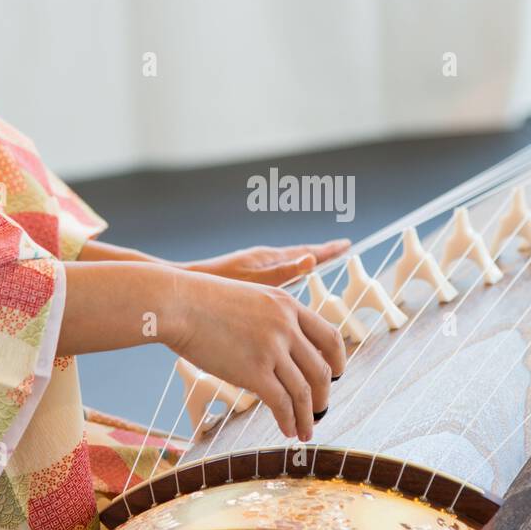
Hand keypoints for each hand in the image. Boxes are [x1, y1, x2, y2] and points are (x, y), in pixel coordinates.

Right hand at [163, 269, 346, 440]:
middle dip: (324, 395)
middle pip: (322, 369)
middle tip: (321, 410)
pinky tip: (288, 430)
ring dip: (308, 416)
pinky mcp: (253, 371)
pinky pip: (281, 403)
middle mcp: (286, 327)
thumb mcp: (249, 298)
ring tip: (306, 431)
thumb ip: (269, 318)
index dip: (338, 359)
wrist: (177, 303)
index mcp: (288, 306)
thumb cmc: (202, 301)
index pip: (330, 336)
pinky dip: (289, 420)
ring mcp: (272, 349)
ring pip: (304, 391)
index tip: (337, 375)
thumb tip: (276, 345)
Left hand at [183, 239, 350, 286]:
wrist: (184, 284)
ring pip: (287, 262)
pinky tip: (285, 280)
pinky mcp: (245, 275)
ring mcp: (254, 266)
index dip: (327, 251)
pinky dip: (288, 270)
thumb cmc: (216, 285)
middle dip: (320, 253)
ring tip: (319, 260)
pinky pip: (276, 270)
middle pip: (299, 254)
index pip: (306, 253)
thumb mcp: (253, 281)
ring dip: (304, 260)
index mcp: (269, 259)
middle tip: (340, 249)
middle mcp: (264, 259)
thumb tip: (310, 259)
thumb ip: (282, 273)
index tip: (347, 244)